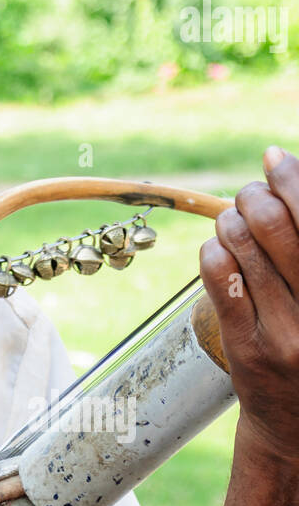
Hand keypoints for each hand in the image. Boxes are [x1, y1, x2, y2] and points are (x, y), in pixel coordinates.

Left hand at [199, 146, 298, 471]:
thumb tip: (282, 168)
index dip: (294, 180)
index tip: (274, 158)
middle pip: (279, 225)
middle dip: (256, 194)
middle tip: (249, 190)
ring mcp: (288, 332)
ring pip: (243, 246)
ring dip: (231, 220)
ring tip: (234, 220)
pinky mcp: (248, 348)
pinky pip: (220, 279)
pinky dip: (215, 251)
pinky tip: (220, 250)